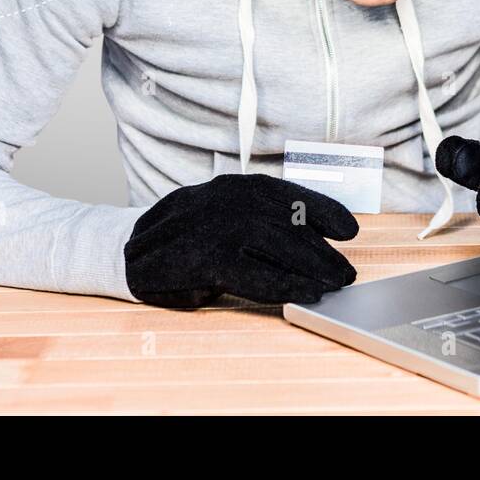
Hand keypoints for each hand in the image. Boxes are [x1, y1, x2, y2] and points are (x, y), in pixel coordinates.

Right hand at [123, 173, 359, 308]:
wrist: (130, 252)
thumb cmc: (188, 236)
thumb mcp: (226, 215)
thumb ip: (262, 220)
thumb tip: (313, 239)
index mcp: (238, 186)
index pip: (291, 194)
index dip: (324, 211)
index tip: (348, 229)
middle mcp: (231, 200)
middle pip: (291, 224)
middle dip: (324, 251)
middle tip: (346, 273)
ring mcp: (218, 226)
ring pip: (281, 247)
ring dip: (314, 269)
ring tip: (334, 286)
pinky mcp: (206, 257)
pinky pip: (257, 273)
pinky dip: (287, 285)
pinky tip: (307, 294)